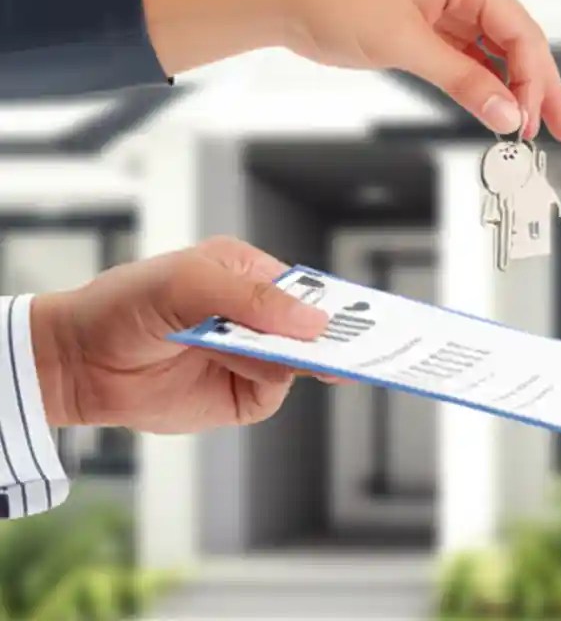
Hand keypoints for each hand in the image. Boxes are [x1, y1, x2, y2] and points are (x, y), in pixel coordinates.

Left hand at [30, 236, 344, 432]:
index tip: (370, 315)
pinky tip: (233, 371)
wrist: (78, 365)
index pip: (308, 288)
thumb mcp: (188, 284)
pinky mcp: (240, 396)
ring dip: (292, 360)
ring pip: (299, 363)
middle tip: (361, 347)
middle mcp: (256, 318)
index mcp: (249, 276)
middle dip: (335, 337)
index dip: (339, 302)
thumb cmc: (125, 306)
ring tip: (288, 355)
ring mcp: (251, 357)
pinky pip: (273, 394)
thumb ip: (253, 299)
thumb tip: (313, 321)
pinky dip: (264, 385)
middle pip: (314, 329)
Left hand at [141, 0, 560, 141]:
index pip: (520, 32)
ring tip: (527, 131)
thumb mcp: (405, 45)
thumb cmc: (336, 1)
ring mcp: (451, 11)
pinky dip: (486, 89)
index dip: (534, 80)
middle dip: (539, 89)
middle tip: (557, 131)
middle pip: (520, 44)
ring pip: (499, 57)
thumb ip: (462, 80)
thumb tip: (506, 114)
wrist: (287, 1)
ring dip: (513, 93)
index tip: (534, 120)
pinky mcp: (433, 32)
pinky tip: (497, 113)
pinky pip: (473, 63)